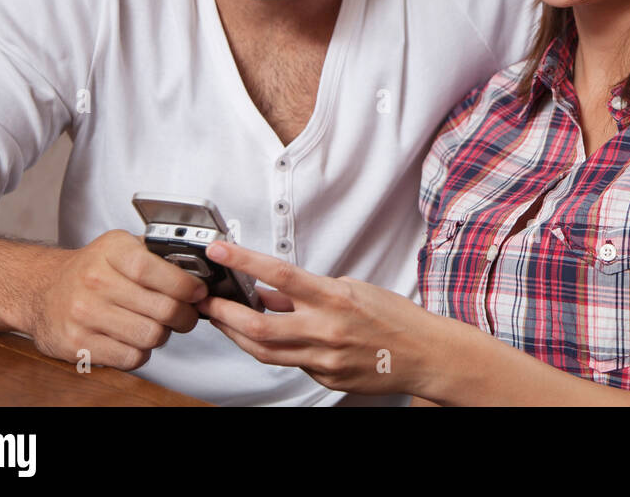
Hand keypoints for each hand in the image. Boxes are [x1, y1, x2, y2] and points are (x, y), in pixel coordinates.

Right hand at [27, 229, 205, 369]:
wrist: (40, 290)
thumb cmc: (90, 270)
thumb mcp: (119, 247)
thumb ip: (156, 255)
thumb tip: (199, 269)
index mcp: (111, 250)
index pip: (156, 270)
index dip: (186, 285)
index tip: (197, 292)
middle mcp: (95, 280)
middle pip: (162, 308)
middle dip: (184, 315)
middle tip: (185, 314)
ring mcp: (83, 314)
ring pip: (151, 335)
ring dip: (162, 334)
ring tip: (157, 326)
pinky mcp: (77, 344)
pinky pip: (130, 357)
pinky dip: (141, 352)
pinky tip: (134, 339)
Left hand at [197, 240, 436, 395]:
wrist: (424, 354)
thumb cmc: (393, 317)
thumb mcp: (352, 289)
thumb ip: (309, 293)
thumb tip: (270, 292)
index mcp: (334, 297)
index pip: (280, 275)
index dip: (244, 261)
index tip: (220, 250)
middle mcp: (325, 329)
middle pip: (258, 325)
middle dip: (223, 313)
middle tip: (205, 301)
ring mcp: (323, 359)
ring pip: (263, 350)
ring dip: (236, 334)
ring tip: (223, 320)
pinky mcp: (324, 379)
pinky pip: (289, 364)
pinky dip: (274, 350)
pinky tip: (270, 339)